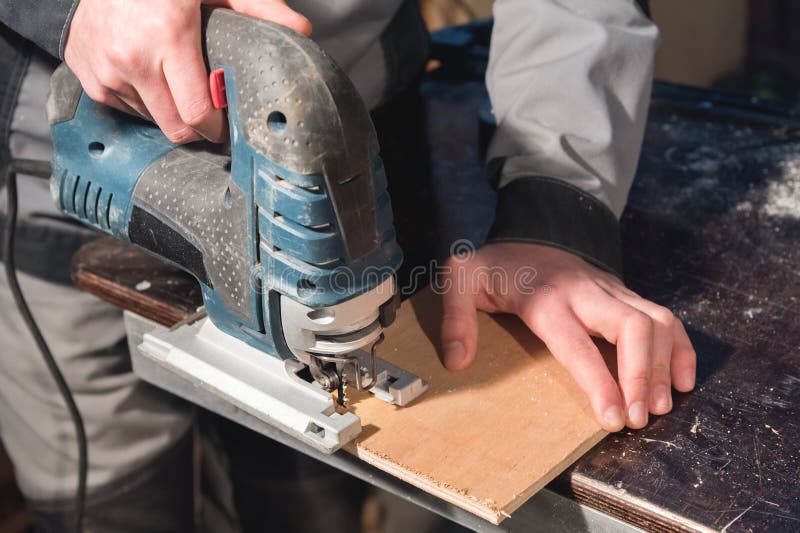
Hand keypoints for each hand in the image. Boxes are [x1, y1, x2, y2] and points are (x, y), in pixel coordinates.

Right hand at [64, 0, 310, 142]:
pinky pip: (121, 106)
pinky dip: (140, 99)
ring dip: (167, 111)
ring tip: (175, 83)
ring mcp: (103, 69)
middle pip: (174, 128)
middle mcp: (131, 58)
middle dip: (196, 129)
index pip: (196, 114)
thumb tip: (303, 31)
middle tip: (210, 116)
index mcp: (167, 36)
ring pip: (149, 119)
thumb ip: (260, 9)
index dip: (216, 129)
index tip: (226, 128)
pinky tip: (148, 76)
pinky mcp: (86, 74)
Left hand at [439, 242, 695, 430]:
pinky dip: (680, 347)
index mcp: (546, 298)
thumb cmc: (497, 263)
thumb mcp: (461, 279)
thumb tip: (457, 362)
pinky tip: (682, 379)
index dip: (600, 382)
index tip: (612, 418)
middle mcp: (587, 293)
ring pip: (656, 321)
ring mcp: (612, 291)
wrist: (529, 227)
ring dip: (666, 364)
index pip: (579, 344)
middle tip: (641, 418)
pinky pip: (664, 317)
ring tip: (661, 406)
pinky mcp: (625, 294)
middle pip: (634, 328)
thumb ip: (456, 317)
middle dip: (644, 375)